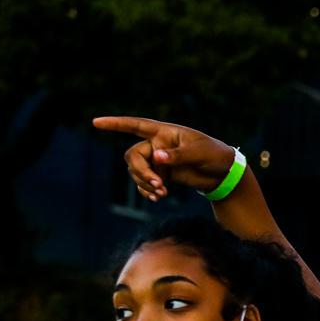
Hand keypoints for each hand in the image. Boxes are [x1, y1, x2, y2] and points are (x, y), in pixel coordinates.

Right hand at [93, 116, 238, 202]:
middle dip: (141, 171)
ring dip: (144, 183)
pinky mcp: (161, 175)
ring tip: (161, 193)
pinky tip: (157, 197)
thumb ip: (178, 155)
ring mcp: (158, 160)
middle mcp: (157, 144)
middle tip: (157, 185)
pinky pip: (144, 182)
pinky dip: (147, 190)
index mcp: (165, 132)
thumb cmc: (214, 155)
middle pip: (133, 156)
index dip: (115, 124)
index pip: (136, 125)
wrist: (223, 173)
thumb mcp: (199, 153)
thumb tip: (156, 157)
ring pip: (136, 171)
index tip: (96, 123)